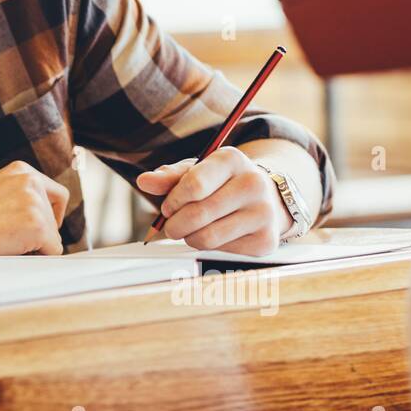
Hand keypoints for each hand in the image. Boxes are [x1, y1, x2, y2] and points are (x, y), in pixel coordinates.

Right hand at [0, 161, 67, 255]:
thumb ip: (18, 197)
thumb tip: (45, 220)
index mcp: (22, 170)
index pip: (57, 195)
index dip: (49, 215)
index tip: (31, 227)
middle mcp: (32, 180)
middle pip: (57, 216)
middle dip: (41, 232)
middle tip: (11, 238)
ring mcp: (36, 202)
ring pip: (54, 236)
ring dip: (34, 245)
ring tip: (4, 241)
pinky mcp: (38, 225)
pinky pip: (52, 251)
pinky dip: (35, 257)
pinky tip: (9, 249)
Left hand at [135, 147, 293, 256]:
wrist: (264, 197)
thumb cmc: (221, 183)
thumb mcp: (195, 172)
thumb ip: (168, 177)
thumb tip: (144, 181)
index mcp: (231, 160)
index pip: (194, 185)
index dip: (173, 201)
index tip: (167, 207)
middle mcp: (253, 183)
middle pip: (198, 214)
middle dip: (175, 224)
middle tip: (172, 225)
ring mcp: (263, 213)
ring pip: (207, 237)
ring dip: (190, 237)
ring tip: (192, 229)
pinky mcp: (266, 240)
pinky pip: (222, 251)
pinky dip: (210, 246)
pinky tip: (217, 233)